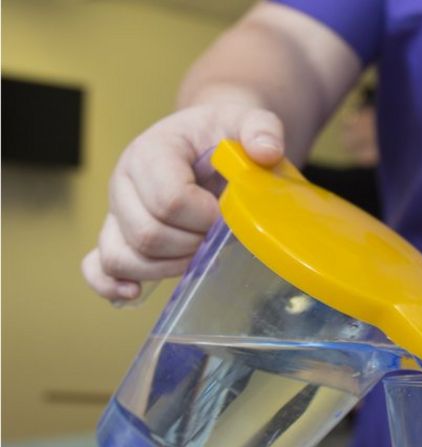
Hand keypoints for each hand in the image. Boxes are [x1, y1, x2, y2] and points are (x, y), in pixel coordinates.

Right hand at [81, 104, 284, 301]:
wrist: (208, 143)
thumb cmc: (224, 136)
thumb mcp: (247, 121)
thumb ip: (261, 129)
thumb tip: (266, 151)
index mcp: (152, 151)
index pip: (170, 200)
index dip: (206, 218)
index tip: (228, 214)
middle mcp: (125, 182)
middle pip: (147, 234)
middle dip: (192, 245)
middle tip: (219, 235)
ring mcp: (117, 211)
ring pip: (122, 256)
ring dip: (167, 268)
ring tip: (198, 254)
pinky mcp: (117, 235)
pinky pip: (97, 266)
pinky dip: (113, 285)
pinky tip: (136, 292)